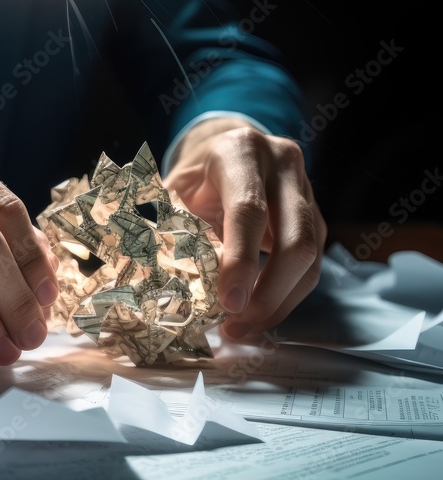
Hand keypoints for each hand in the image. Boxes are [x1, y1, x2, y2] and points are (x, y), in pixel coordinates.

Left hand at [162, 118, 326, 338]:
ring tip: (244, 328)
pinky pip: (311, 264)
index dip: (241, 261)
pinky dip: (286, 296)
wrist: (224, 150)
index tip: (228, 304)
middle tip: (236, 326)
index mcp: (240, 152)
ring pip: (311, 257)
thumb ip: (171, 226)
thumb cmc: (192, 177)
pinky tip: (257, 314)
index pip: (248, 211)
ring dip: (279, 302)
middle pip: (296, 239)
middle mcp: (283, 164)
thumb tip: (164, 282)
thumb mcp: (173, 190)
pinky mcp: (315, 216)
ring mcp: (307, 190)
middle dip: (268, 293)